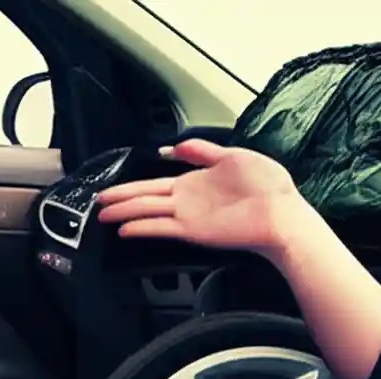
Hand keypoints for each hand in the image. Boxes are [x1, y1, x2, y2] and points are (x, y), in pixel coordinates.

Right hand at [95, 140, 308, 256]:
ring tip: (103, 216)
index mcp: (197, 181)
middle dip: (121, 199)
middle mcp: (188, 201)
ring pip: (148, 212)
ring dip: (125, 213)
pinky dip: (143, 228)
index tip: (115, 186)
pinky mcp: (194, 231)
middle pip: (146, 198)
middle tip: (98, 201)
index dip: (134, 185)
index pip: (157, 183)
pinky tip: (125, 229)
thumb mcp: (233, 155)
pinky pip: (162, 228)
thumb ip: (202, 151)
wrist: (282, 212)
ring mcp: (190, 216)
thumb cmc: (267, 186)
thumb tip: (175, 145)